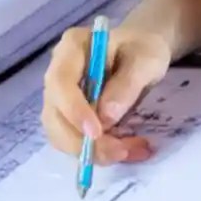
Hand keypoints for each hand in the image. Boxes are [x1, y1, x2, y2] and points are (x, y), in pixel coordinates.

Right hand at [41, 24, 171, 163]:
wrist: (143, 52)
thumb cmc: (144, 49)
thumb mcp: (146, 60)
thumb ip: (127, 85)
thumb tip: (106, 117)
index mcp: (72, 48)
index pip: (60, 82)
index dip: (74, 111)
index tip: (96, 133)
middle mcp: (58, 73)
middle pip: (54, 115)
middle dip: (83, 141)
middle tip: (120, 151)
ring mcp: (61, 97)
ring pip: (61, 135)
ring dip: (93, 151)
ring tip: (133, 150)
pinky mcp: (70, 117)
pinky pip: (76, 141)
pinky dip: (100, 152)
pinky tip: (129, 150)